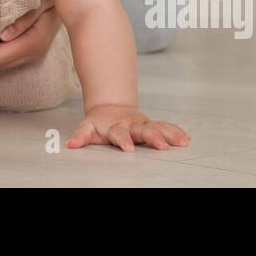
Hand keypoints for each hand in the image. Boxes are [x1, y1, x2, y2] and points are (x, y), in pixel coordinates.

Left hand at [67, 105, 189, 151]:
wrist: (109, 107)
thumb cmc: (98, 122)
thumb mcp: (87, 127)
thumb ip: (81, 136)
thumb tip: (70, 145)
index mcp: (115, 127)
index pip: (119, 134)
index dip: (123, 140)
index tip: (128, 148)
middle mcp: (131, 125)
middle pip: (142, 131)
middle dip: (152, 138)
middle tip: (161, 146)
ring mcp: (142, 124)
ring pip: (157, 128)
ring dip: (169, 134)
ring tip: (181, 142)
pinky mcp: (150, 125)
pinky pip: (165, 128)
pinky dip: (174, 132)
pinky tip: (185, 138)